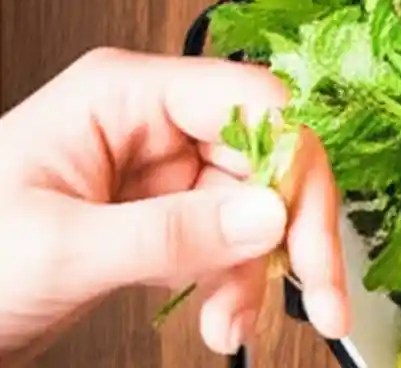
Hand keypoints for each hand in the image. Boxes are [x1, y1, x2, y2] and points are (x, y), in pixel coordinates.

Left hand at [0, 49, 347, 360]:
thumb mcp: (63, 249)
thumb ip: (173, 231)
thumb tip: (271, 213)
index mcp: (125, 94)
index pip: (252, 101)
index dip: (292, 164)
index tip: (306, 232)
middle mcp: (152, 122)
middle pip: (267, 155)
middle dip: (294, 229)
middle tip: (319, 293)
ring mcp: (159, 169)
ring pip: (256, 205)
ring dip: (263, 269)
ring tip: (240, 324)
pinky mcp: (160, 215)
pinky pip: (228, 239)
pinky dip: (237, 282)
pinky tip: (223, 317)